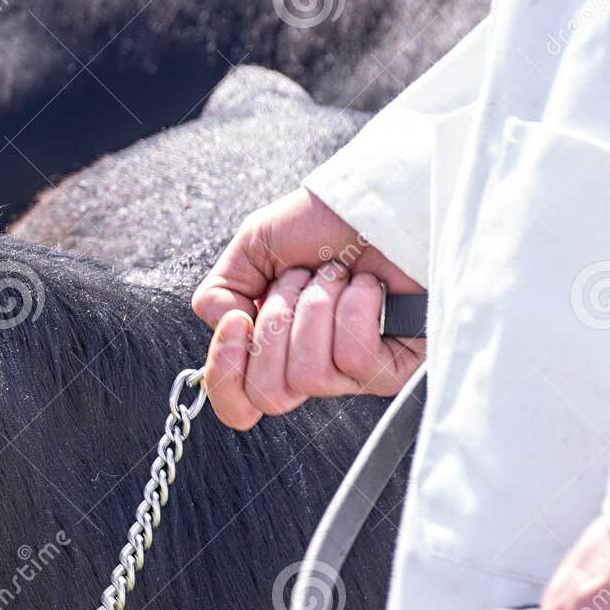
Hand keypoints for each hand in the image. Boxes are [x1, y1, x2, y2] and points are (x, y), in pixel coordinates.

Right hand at [192, 187, 424, 429]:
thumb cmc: (325, 223)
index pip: (237, 406)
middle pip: (268, 395)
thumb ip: (218, 293)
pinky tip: (367, 285)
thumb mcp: (253, 248)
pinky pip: (353, 357)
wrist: (380, 202)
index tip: (236, 322)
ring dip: (316, 307)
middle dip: (274, 325)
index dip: (224, 374)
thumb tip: (225, 327)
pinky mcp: (392, 370)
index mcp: (271, 352)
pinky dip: (354, 306)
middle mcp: (309, 372)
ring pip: (308, 375)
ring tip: (336, 274)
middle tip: (299, 282)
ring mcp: (351, 377)